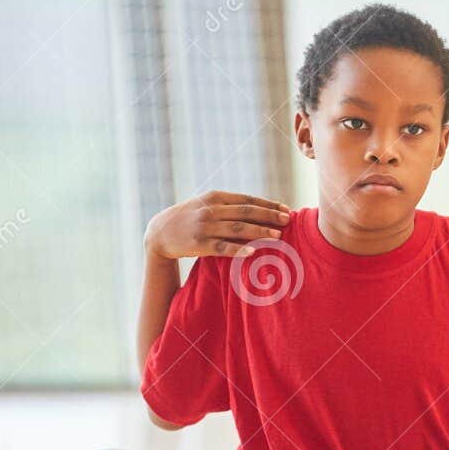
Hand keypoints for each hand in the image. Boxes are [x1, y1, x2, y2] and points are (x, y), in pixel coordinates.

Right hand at [144, 191, 291, 260]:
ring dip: (260, 232)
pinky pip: (222, 247)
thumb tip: (262, 210)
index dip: (267, 204)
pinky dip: (238, 250)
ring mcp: (204, 227)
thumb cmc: (191, 218)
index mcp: (215, 197)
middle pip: (245, 212)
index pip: (247, 199)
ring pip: (237, 229)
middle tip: (288, 220)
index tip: (286, 209)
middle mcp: (210, 210)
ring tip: (278, 235)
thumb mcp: (208, 205)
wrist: (160, 232)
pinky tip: (253, 252)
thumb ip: (231, 206)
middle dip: (269, 215)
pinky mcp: (199, 244)